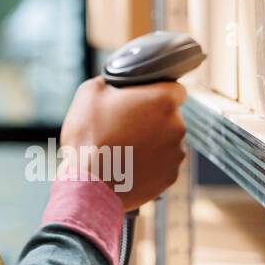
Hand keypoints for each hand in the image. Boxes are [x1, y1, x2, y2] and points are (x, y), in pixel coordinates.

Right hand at [57, 77, 186, 211]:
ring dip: (151, 140)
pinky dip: (150, 162)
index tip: (142, 99)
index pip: (175, 88)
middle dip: (151, 117)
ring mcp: (176, 153)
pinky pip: (163, 162)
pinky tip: (128, 163)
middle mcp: (177, 126)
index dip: (158, 91)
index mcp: (162, 100)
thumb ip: (111, 80)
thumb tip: (116, 82)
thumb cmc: (88, 135)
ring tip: (123, 147)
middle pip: (169, 115)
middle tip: (123, 124)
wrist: (88, 184)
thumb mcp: (89, 92)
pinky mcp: (171, 176)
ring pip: (167, 139)